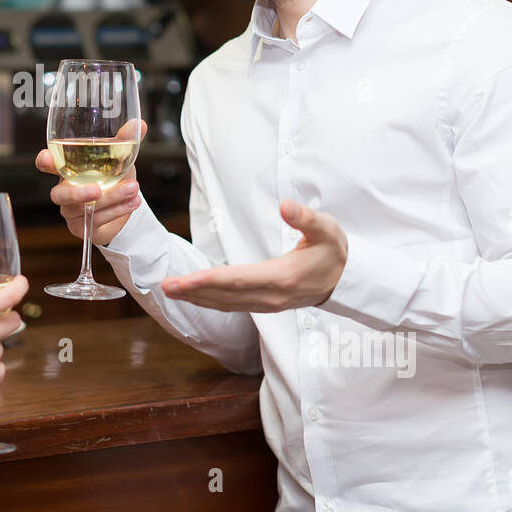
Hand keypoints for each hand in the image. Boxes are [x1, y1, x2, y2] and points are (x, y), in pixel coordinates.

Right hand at [34, 119, 146, 246]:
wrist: (121, 206)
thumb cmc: (111, 176)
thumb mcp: (118, 157)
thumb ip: (125, 141)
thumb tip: (139, 124)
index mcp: (67, 168)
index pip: (48, 164)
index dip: (44, 162)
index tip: (46, 158)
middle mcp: (64, 189)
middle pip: (60, 194)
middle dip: (78, 193)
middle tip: (97, 189)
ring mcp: (71, 210)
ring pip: (84, 208)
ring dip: (110, 199)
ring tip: (133, 189)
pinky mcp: (82, 226)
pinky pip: (97, 219)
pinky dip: (118, 210)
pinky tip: (134, 201)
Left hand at [160, 201, 348, 312]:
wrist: (347, 280)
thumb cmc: (335, 251)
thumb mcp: (327, 229)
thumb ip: (305, 218)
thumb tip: (286, 206)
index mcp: (282, 277)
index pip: (237, 280)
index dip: (208, 281)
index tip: (183, 280)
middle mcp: (271, 296)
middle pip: (225, 295)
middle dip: (192, 291)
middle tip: (164, 285)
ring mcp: (268, 304)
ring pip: (225, 303)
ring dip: (196, 298)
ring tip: (170, 290)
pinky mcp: (265, 304)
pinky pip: (232, 305)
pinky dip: (209, 301)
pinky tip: (194, 295)